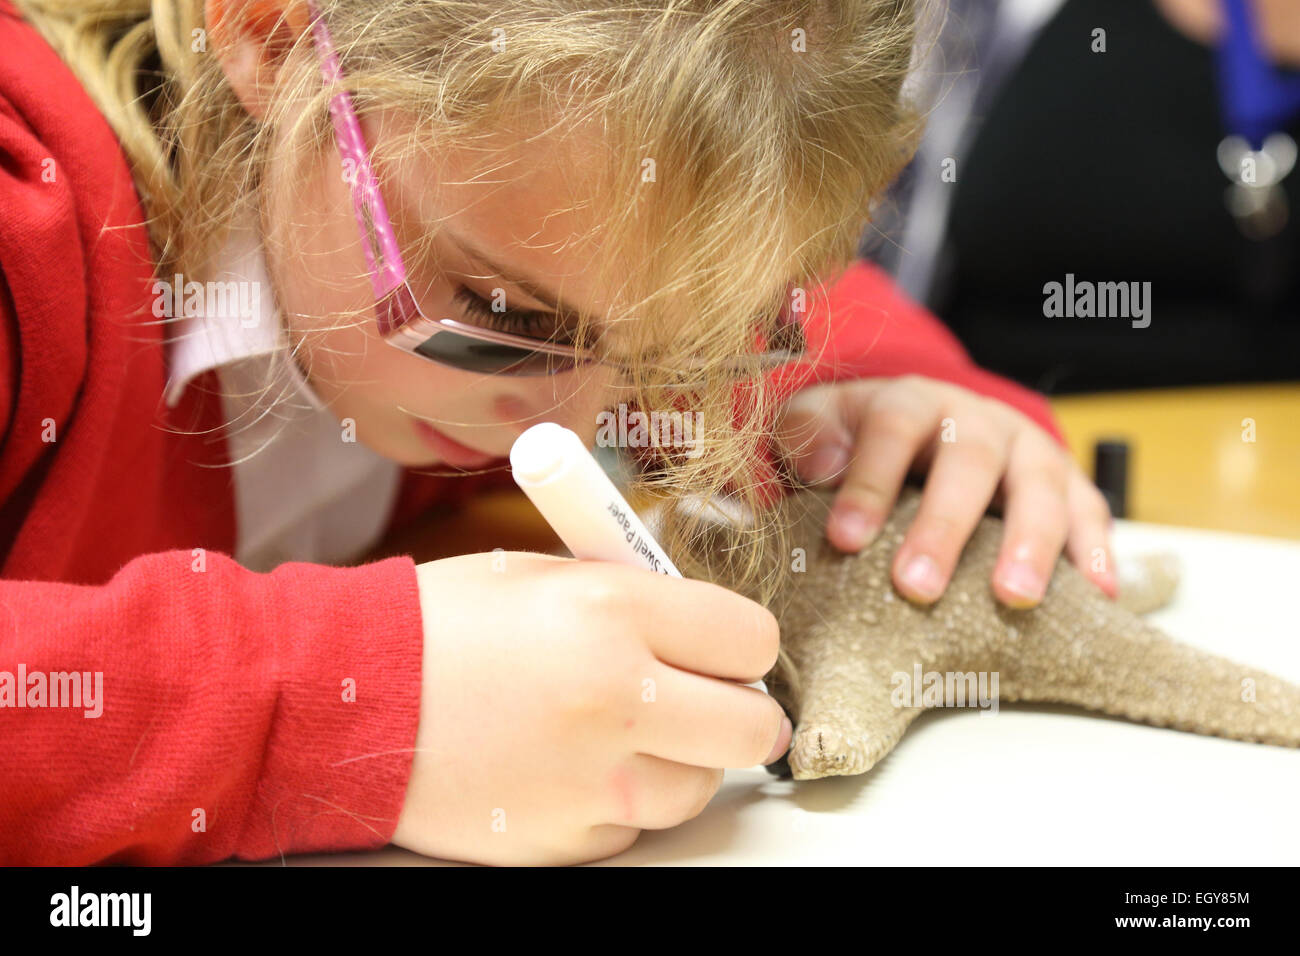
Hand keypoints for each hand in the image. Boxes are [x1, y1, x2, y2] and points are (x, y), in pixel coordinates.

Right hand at [393, 552, 789, 865]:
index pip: (752, 638)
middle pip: (752, 727)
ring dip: (679, 762)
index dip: (742, 645)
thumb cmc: (441, 627)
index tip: (726, 652)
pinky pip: (634, 826)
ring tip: (622, 733)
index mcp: (614, 611)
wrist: (347, 698)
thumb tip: (708, 633)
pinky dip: (618, 800)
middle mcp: (617, 696)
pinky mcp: (566, 837)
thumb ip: (639, 602)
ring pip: (700, 787)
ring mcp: (593, 777)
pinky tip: (570, 766)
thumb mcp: (548, 575)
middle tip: (711, 702)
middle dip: (740, 713)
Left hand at [773, 375, 1115, 607]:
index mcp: (911, 402)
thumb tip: (822, 466)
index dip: (869, 483)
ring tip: (1014, 598)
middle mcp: (976, 420)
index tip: (845, 540)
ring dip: (1030, 543)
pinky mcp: (1065, 483)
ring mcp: (1027, 450)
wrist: (916, 427)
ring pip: (1039, 486)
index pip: (891, 430)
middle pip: (969, 462)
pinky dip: (1095, 551)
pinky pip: (1088, 511)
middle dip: (944, 527)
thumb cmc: (857, 437)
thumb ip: (808, 435)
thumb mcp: (818, 423)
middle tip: (917, 587)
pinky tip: (1096, 595)